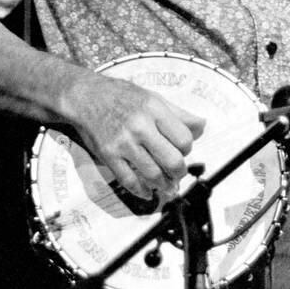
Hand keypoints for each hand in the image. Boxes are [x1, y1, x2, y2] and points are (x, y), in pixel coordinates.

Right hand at [60, 71, 206, 197]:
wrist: (87, 96)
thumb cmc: (123, 96)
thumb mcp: (154, 98)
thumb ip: (179, 114)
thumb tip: (202, 126)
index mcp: (155, 110)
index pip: (184, 139)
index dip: (187, 149)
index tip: (182, 151)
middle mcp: (140, 127)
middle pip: (171, 160)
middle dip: (178, 172)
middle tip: (178, 174)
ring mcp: (123, 143)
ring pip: (152, 174)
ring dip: (163, 185)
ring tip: (166, 186)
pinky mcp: (108, 155)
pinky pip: (129, 180)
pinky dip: (141, 191)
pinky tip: (147, 192)